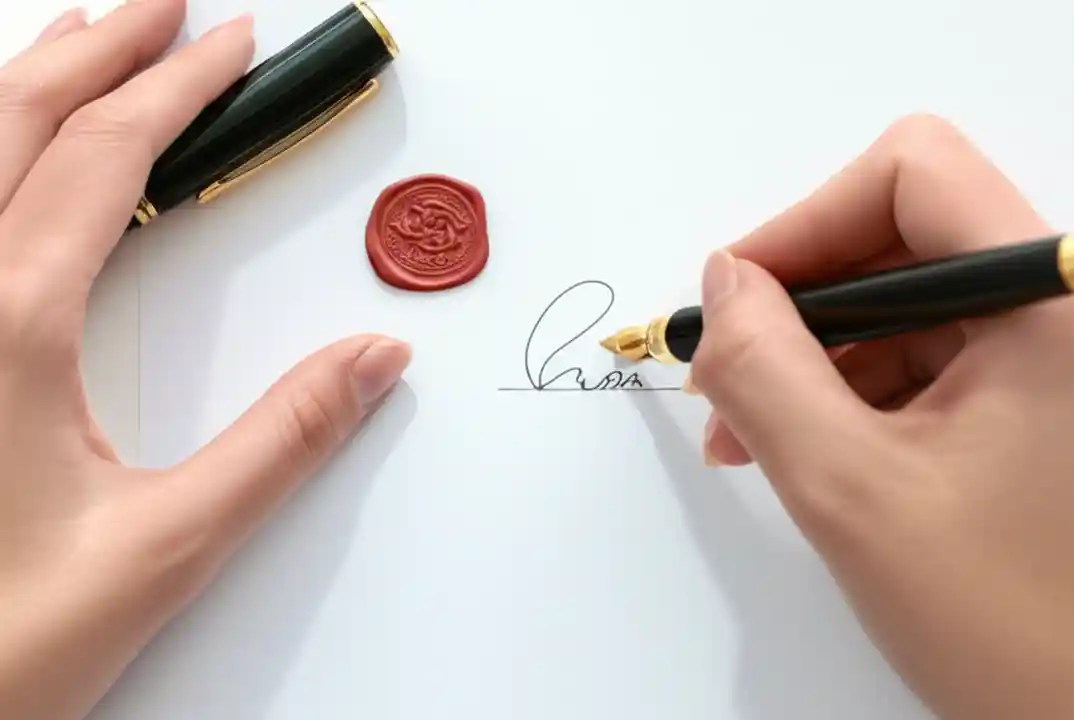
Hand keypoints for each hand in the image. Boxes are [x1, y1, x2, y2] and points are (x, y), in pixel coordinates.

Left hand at [0, 4, 409, 717]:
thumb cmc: (0, 640)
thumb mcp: (169, 541)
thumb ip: (283, 442)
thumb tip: (371, 364)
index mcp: (5, 325)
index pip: (105, 157)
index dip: (178, 86)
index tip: (228, 45)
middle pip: (16, 118)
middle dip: (98, 48)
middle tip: (163, 9)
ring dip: (30, 80)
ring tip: (89, 41)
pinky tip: (8, 157)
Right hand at [690, 115, 1073, 718]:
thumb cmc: (1018, 629)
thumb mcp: (850, 491)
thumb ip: (763, 367)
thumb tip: (725, 283)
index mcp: (1062, 296)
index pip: (911, 174)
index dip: (802, 226)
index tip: (737, 306)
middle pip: (915, 242)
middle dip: (806, 311)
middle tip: (730, 392)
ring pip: (933, 306)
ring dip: (837, 362)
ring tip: (766, 445)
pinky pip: (967, 357)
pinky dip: (889, 394)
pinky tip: (835, 456)